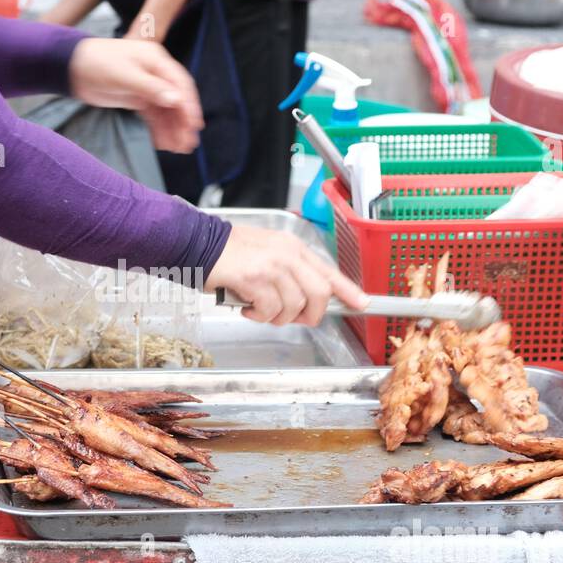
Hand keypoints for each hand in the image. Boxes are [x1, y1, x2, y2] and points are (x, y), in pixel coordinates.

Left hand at [68, 38, 201, 153]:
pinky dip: (159, 129)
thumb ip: (151, 88)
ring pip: (166, 111)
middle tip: (188, 143)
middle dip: (183, 121)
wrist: (74, 67)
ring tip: (179, 148)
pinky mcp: (138, 99)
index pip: (180, 84)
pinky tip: (164, 144)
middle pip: (176, 99)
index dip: (189, 105)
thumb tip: (175, 100)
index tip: (194, 124)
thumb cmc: (98, 62)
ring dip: (173, 129)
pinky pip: (153, 116)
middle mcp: (156, 74)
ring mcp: (147, 87)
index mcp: (157, 61)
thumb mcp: (125, 75)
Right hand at [204, 226, 369, 326]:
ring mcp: (273, 266)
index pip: (328, 271)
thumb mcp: (268, 252)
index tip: (362, 303)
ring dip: (277, 317)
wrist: (200, 244)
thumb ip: (289, 270)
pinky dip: (259, 316)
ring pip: (294, 306)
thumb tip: (304, 298)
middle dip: (311, 314)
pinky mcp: (255, 278)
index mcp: (294, 248)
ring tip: (260, 310)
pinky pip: (270, 309)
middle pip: (319, 293)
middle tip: (294, 319)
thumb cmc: (230, 251)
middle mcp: (288, 255)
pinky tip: (247, 309)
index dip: (348, 290)